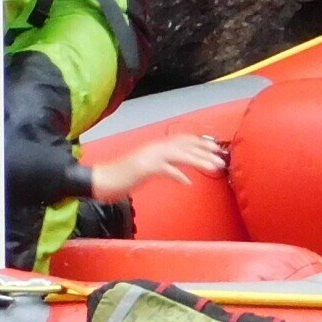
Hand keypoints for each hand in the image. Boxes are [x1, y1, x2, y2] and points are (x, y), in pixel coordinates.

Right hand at [90, 132, 226, 201]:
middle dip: (205, 150)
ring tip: (214, 167)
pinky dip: (177, 174)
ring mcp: (148, 157)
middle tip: (221, 157)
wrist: (99, 181)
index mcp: (154, 147)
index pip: (181, 140)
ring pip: (179, 154)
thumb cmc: (121, 177)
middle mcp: (153, 148)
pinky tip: (187, 182)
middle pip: (184, 144)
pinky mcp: (143, 168)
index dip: (200, 142)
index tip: (215, 147)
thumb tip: (182, 175)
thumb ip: (164, 168)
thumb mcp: (146, 170)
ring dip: (199, 159)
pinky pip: (165, 169)